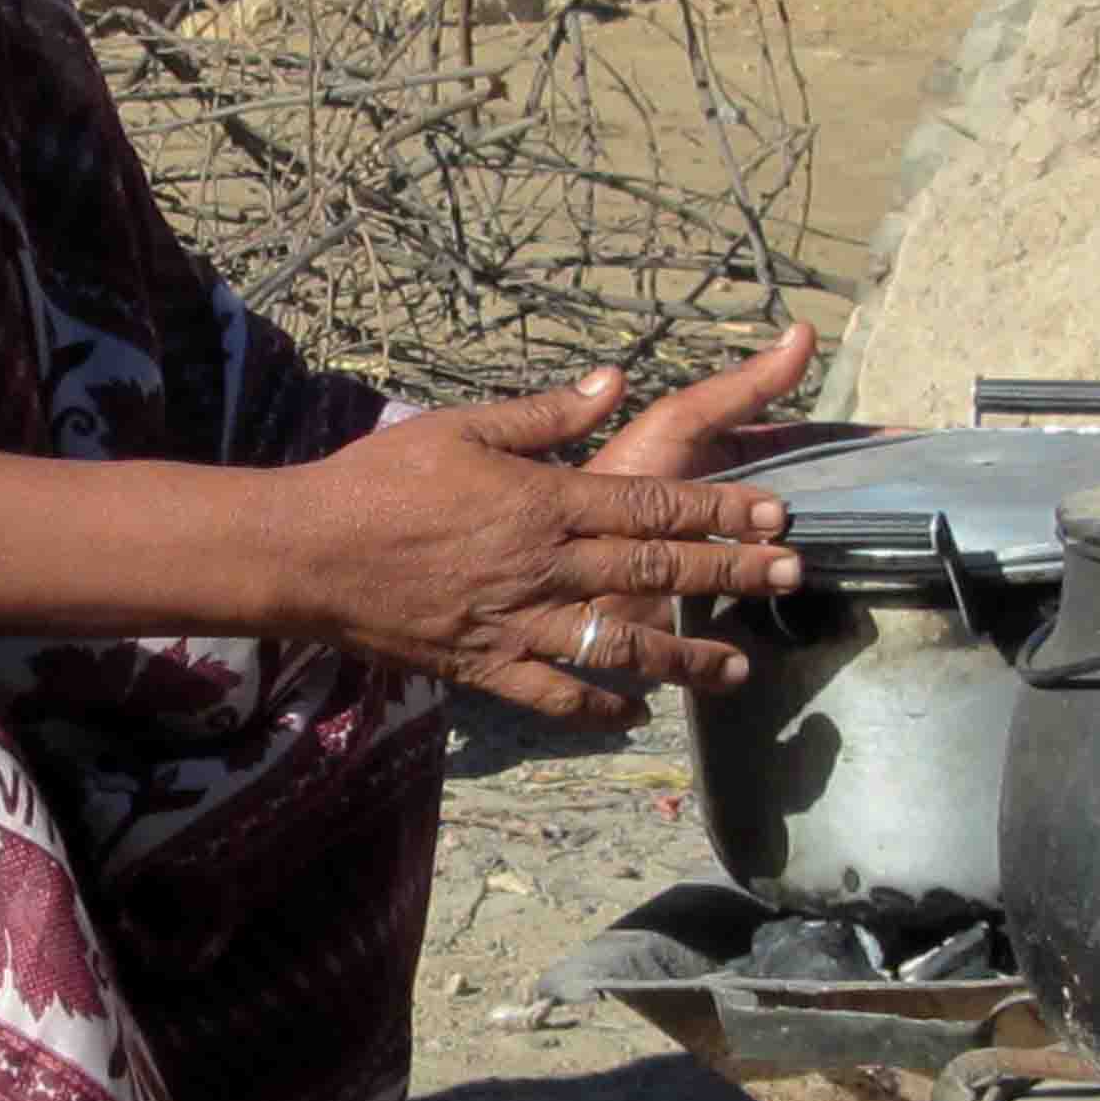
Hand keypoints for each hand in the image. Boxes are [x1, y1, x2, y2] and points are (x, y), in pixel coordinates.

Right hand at [284, 333, 813, 726]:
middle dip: (731, 573)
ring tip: (741, 668)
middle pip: (657, 572)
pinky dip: (599, 711)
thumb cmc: (379, 480)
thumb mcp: (462, 426)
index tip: (773, 513)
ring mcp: (518, 623)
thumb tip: (611, 383)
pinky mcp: (486, 666)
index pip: (654, 507)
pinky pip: (555, 696)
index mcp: (546, 501)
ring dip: (688, 657)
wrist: (308, 553)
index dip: (720, 510)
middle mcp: (545, 566)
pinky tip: (636, 718)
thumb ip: (544, 413)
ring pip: (622, 644)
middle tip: (791, 575)